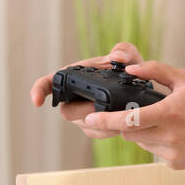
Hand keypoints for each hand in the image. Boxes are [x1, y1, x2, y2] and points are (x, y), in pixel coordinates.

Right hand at [30, 42, 148, 139]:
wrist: (146, 88)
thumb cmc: (131, 70)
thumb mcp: (130, 57)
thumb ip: (125, 51)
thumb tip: (117, 56)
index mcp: (76, 77)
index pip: (49, 83)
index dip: (38, 91)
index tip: (37, 101)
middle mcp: (74, 97)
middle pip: (68, 111)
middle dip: (84, 110)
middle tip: (102, 106)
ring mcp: (84, 114)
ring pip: (85, 125)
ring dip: (101, 122)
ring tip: (120, 113)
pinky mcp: (95, 127)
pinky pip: (98, 133)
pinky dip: (111, 129)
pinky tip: (123, 123)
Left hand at [79, 61, 184, 169]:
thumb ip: (155, 70)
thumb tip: (128, 70)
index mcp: (170, 113)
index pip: (128, 120)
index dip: (105, 120)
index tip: (88, 120)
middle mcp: (170, 136)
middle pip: (130, 133)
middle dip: (127, 124)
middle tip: (138, 113)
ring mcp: (173, 153)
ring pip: (142, 143)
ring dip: (144, 133)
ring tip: (168, 122)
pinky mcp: (177, 164)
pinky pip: (156, 153)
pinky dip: (160, 143)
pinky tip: (180, 135)